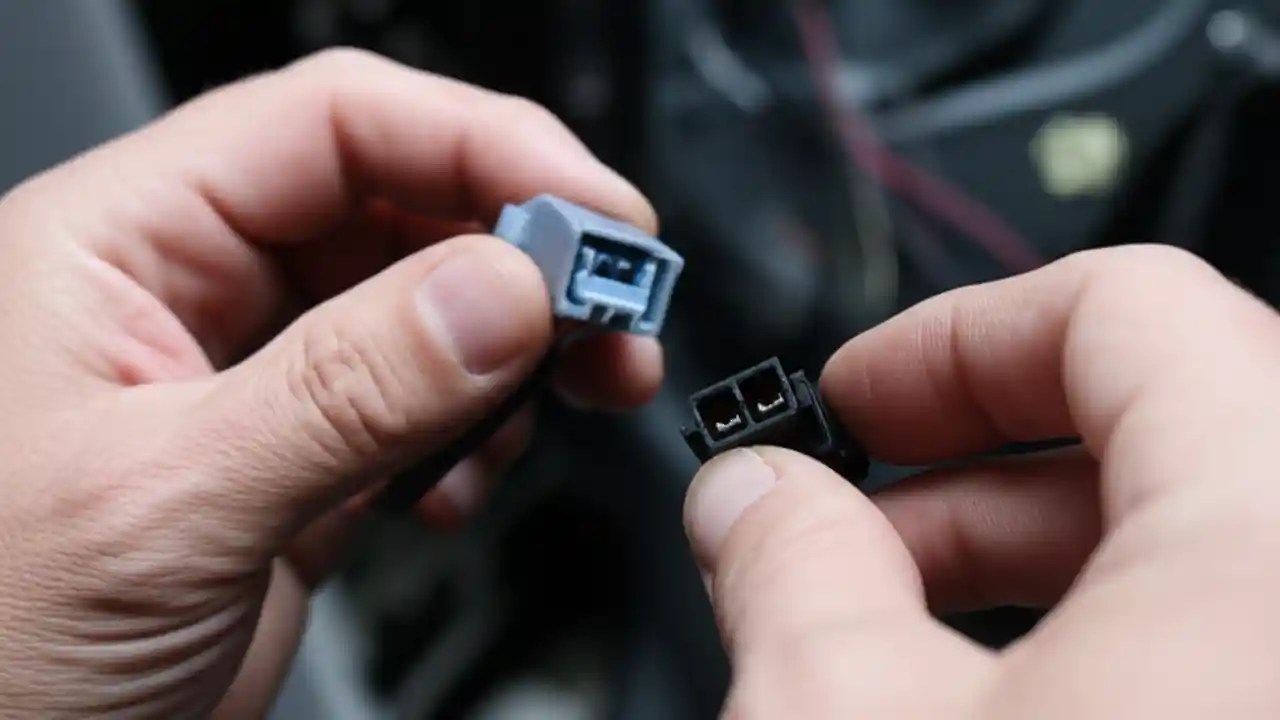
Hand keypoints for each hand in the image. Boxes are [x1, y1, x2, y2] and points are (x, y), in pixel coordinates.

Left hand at [0, 49, 661, 717]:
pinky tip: (471, 475)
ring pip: (424, 307)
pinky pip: (422, 407)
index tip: (594, 215)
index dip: (480, 146)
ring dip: (518, 342)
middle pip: (396, 206)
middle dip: (524, 250)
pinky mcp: (296, 466)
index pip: (330, 127)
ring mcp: (251, 383)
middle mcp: (188, 296)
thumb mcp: (164, 507)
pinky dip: (480, 429)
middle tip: (616, 306)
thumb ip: (343, 390)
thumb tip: (500, 293)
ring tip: (582, 382)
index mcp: (116, 247)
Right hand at [684, 246, 1279, 718]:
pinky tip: (982, 702)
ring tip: (883, 630)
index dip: (951, 337)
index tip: (855, 397)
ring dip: (1017, 567)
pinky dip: (1099, 645)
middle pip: (1166, 427)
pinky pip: (1224, 642)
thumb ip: (789, 563)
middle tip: (844, 523)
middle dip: (966, 468)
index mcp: (1271, 551)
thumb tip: (757, 497)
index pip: (1129, 308)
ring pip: (1195, 546)